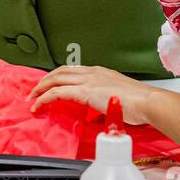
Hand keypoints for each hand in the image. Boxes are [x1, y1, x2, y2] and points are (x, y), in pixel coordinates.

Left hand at [28, 65, 152, 123]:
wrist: (148, 102)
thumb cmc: (140, 103)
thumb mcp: (118, 97)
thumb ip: (106, 99)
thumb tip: (102, 109)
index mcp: (100, 72)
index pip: (72, 70)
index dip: (57, 77)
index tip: (49, 85)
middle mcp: (92, 72)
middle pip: (60, 71)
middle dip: (44, 81)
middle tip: (35, 91)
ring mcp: (88, 80)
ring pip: (55, 79)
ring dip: (40, 88)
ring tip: (32, 98)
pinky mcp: (85, 92)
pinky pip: (57, 92)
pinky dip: (44, 98)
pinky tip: (38, 105)